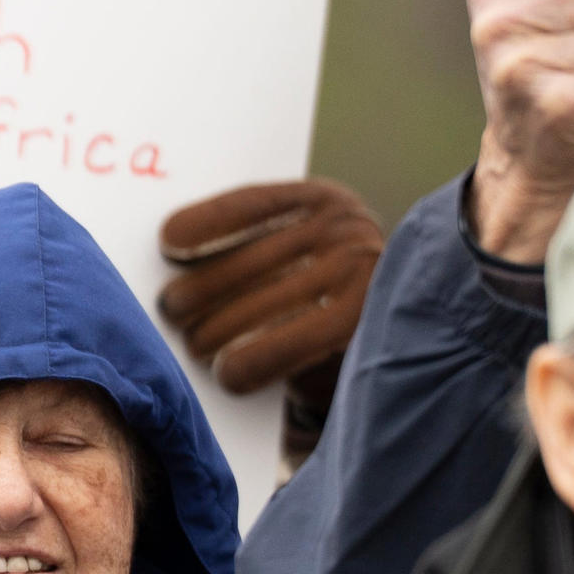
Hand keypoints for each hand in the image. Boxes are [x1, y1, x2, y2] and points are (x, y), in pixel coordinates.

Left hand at [156, 180, 384, 418]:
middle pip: (245, 261)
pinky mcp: (362, 322)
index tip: (168, 244)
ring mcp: (358, 271)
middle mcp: (345, 226)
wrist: (405, 336)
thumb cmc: (324, 294)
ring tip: (194, 348)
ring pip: (258, 305)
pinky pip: (287, 343)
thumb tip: (172, 262)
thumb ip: (256, 247)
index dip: (203, 224)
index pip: (248, 204)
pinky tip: (227, 374)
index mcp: (323, 199)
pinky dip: (250, 361)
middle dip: (197, 293)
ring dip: (214, 333)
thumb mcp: (302, 254)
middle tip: (172, 315)